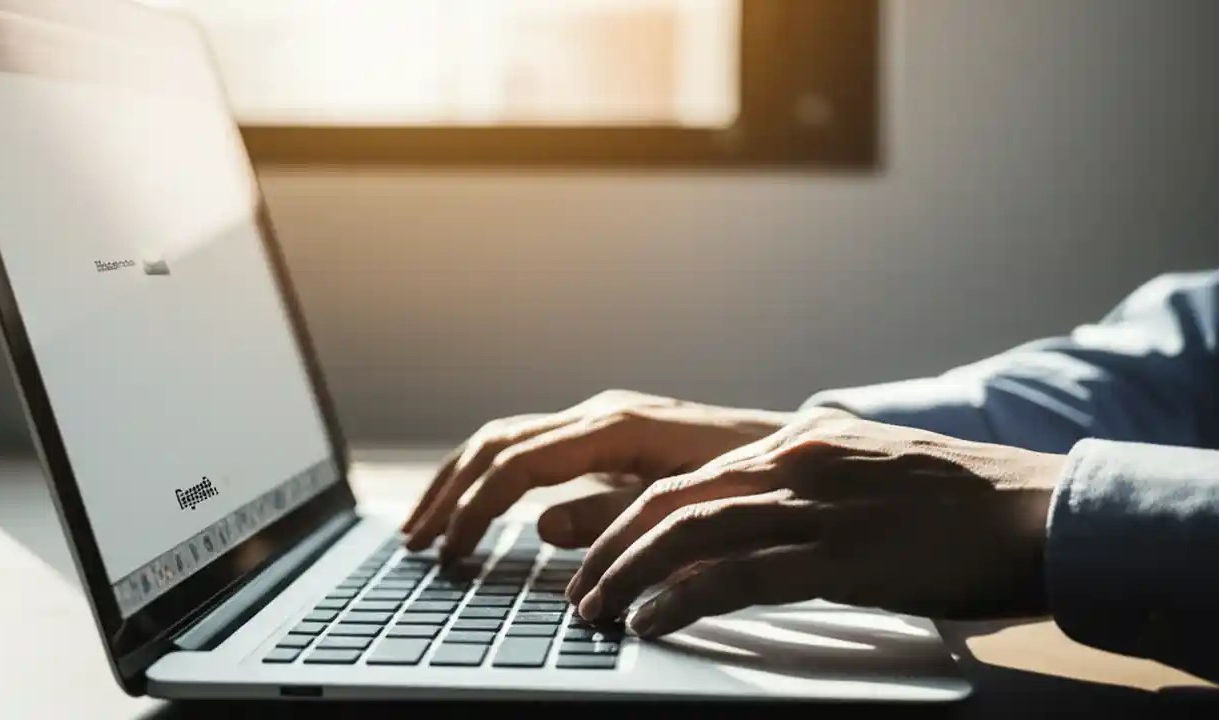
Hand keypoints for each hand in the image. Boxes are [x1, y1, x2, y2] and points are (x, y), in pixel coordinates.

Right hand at [401, 389, 793, 560]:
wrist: (800, 451)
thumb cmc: (756, 482)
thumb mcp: (693, 508)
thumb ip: (619, 519)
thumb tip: (542, 528)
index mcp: (617, 428)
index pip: (518, 463)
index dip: (476, 509)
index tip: (450, 552)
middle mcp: (601, 415)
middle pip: (498, 443)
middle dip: (451, 492)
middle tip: (418, 542)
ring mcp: (602, 422)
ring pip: (508, 440)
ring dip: (462, 481)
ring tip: (428, 526)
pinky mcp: (608, 437)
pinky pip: (532, 450)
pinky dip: (493, 478)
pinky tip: (481, 508)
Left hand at [566, 408, 1066, 635]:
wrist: (1038, 512)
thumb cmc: (956, 507)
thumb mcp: (863, 481)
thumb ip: (802, 494)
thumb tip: (747, 526)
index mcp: (799, 442)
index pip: (688, 476)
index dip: (629, 515)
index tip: (596, 551)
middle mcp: (796, 461)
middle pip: (673, 497)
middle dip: (612, 544)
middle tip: (579, 587)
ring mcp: (818, 504)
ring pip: (692, 530)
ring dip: (631, 572)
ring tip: (595, 609)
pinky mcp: (842, 553)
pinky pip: (741, 573)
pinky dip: (685, 596)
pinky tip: (651, 619)